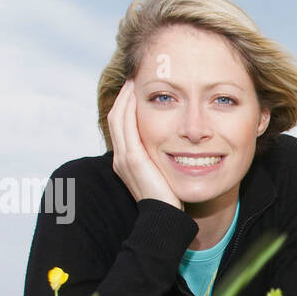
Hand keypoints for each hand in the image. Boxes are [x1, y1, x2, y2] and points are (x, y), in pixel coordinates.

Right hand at [108, 79, 182, 208]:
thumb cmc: (170, 200)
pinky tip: (137, 93)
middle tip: (136, 76)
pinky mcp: (132, 159)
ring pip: (119, 117)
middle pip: (117, 116)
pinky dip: (129, 106)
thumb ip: (164, 161)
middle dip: (125, 95)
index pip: (123, 125)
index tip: (139, 88)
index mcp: (127, 160)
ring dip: (126, 96)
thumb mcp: (165, 175)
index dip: (128, 105)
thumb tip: (179, 149)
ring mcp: (124, 158)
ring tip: (136, 78)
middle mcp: (121, 157)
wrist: (164, 220)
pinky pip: (126, 124)